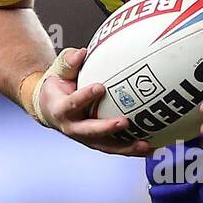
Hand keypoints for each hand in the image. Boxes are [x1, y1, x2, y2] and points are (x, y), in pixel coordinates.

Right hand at [37, 47, 151, 156]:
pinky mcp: (97, 143)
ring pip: (105, 146)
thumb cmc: (58, 87)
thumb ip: (69, 62)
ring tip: (145, 145)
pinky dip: (132, 149)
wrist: (50, 109)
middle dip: (107, 128)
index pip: (72, 104)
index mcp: (61, 109)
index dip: (85, 96)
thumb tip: (82, 53)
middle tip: (125, 122)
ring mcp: (85, 138)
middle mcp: (72, 127)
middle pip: (90, 131)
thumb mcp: (59, 72)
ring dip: (125, 147)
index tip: (100, 87)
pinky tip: (151, 147)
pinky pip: (115, 148)